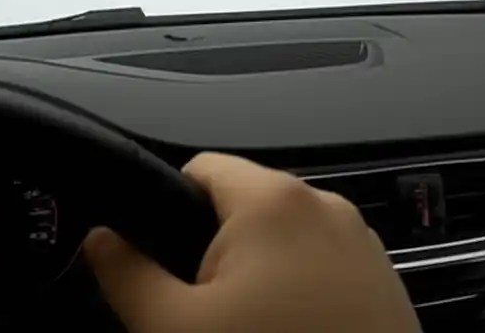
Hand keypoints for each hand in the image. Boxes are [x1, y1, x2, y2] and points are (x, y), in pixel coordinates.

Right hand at [85, 152, 419, 332]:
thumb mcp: (174, 326)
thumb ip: (126, 273)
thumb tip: (99, 239)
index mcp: (273, 200)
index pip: (198, 167)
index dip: (167, 209)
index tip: (164, 262)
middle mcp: (326, 207)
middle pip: (240, 205)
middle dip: (214, 249)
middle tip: (207, 310)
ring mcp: (363, 245)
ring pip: (281, 239)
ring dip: (258, 273)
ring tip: (252, 327)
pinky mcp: (385, 283)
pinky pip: (320, 267)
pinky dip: (298, 292)